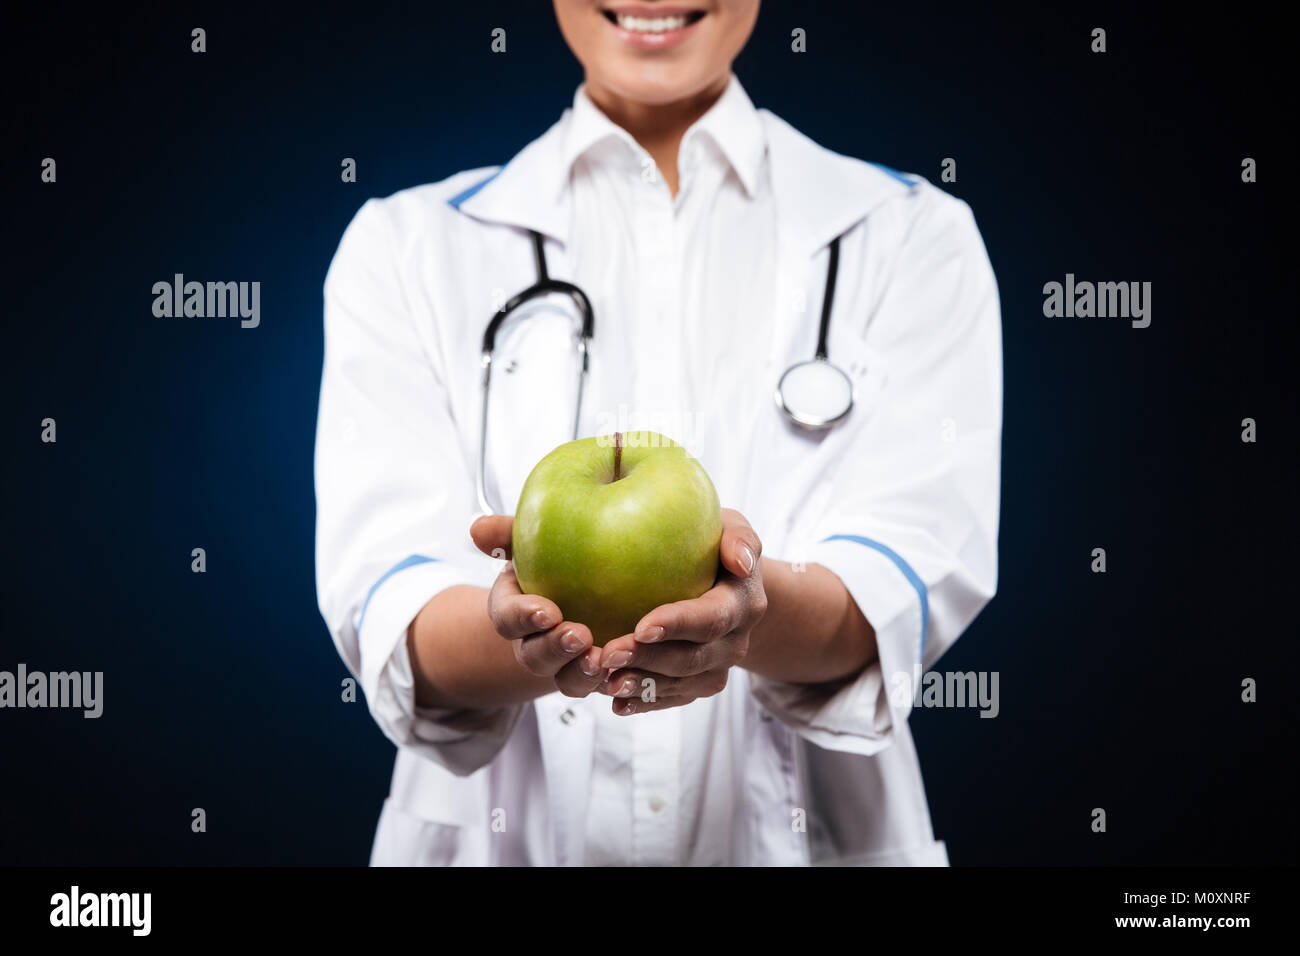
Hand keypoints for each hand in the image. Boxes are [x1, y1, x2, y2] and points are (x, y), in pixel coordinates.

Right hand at [470, 515, 606, 697]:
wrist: (592, 584)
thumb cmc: (553, 559)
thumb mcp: (532, 543)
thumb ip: (508, 533)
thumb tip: (478, 528)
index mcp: (514, 610)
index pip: (507, 618)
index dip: (523, 617)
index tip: (547, 611)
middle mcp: (534, 643)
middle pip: (534, 656)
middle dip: (554, 648)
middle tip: (580, 635)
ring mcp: (564, 665)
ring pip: (566, 679)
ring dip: (581, 672)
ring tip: (601, 659)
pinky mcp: (594, 675)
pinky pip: (600, 687)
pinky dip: (613, 681)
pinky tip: (628, 671)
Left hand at [597, 509, 767, 714]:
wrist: (730, 587)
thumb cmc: (718, 547)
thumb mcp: (732, 529)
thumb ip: (739, 538)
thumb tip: (741, 561)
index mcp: (742, 604)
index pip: (711, 618)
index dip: (678, 624)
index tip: (641, 627)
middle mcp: (734, 643)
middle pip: (692, 658)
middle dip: (649, 659)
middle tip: (608, 654)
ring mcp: (716, 667)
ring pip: (681, 685)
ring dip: (643, 686)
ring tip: (606, 682)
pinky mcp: (699, 683)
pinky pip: (673, 699)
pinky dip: (645, 702)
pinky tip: (616, 702)